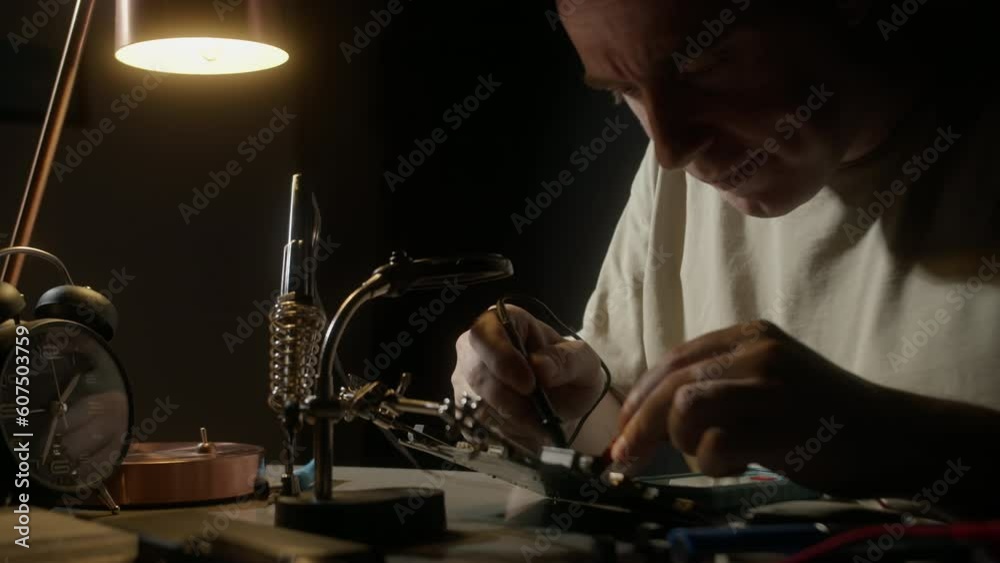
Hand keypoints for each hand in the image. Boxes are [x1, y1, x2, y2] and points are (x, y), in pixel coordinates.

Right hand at [451, 305, 603, 444]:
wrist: (563, 404)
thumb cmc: (571, 373)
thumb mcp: (584, 363)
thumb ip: (568, 360)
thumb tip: (541, 365)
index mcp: (506, 322)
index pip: (486, 333)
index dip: (502, 358)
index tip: (529, 385)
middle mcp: (478, 346)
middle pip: (475, 371)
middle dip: (507, 399)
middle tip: (537, 415)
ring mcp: (467, 376)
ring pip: (473, 402)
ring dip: (507, 419)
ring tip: (537, 422)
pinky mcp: (464, 406)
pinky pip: (472, 424)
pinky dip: (500, 432)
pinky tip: (523, 429)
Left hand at [612, 320, 887, 492]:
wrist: (892, 435)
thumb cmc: (822, 415)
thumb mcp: (766, 383)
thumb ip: (717, 387)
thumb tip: (648, 420)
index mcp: (747, 335)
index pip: (673, 359)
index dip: (640, 396)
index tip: (625, 428)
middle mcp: (755, 350)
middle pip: (671, 383)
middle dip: (640, 426)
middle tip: (627, 459)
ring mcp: (769, 383)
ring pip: (685, 408)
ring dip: (684, 443)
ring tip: (712, 456)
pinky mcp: (780, 420)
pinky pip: (715, 442)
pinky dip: (713, 462)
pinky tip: (739, 464)